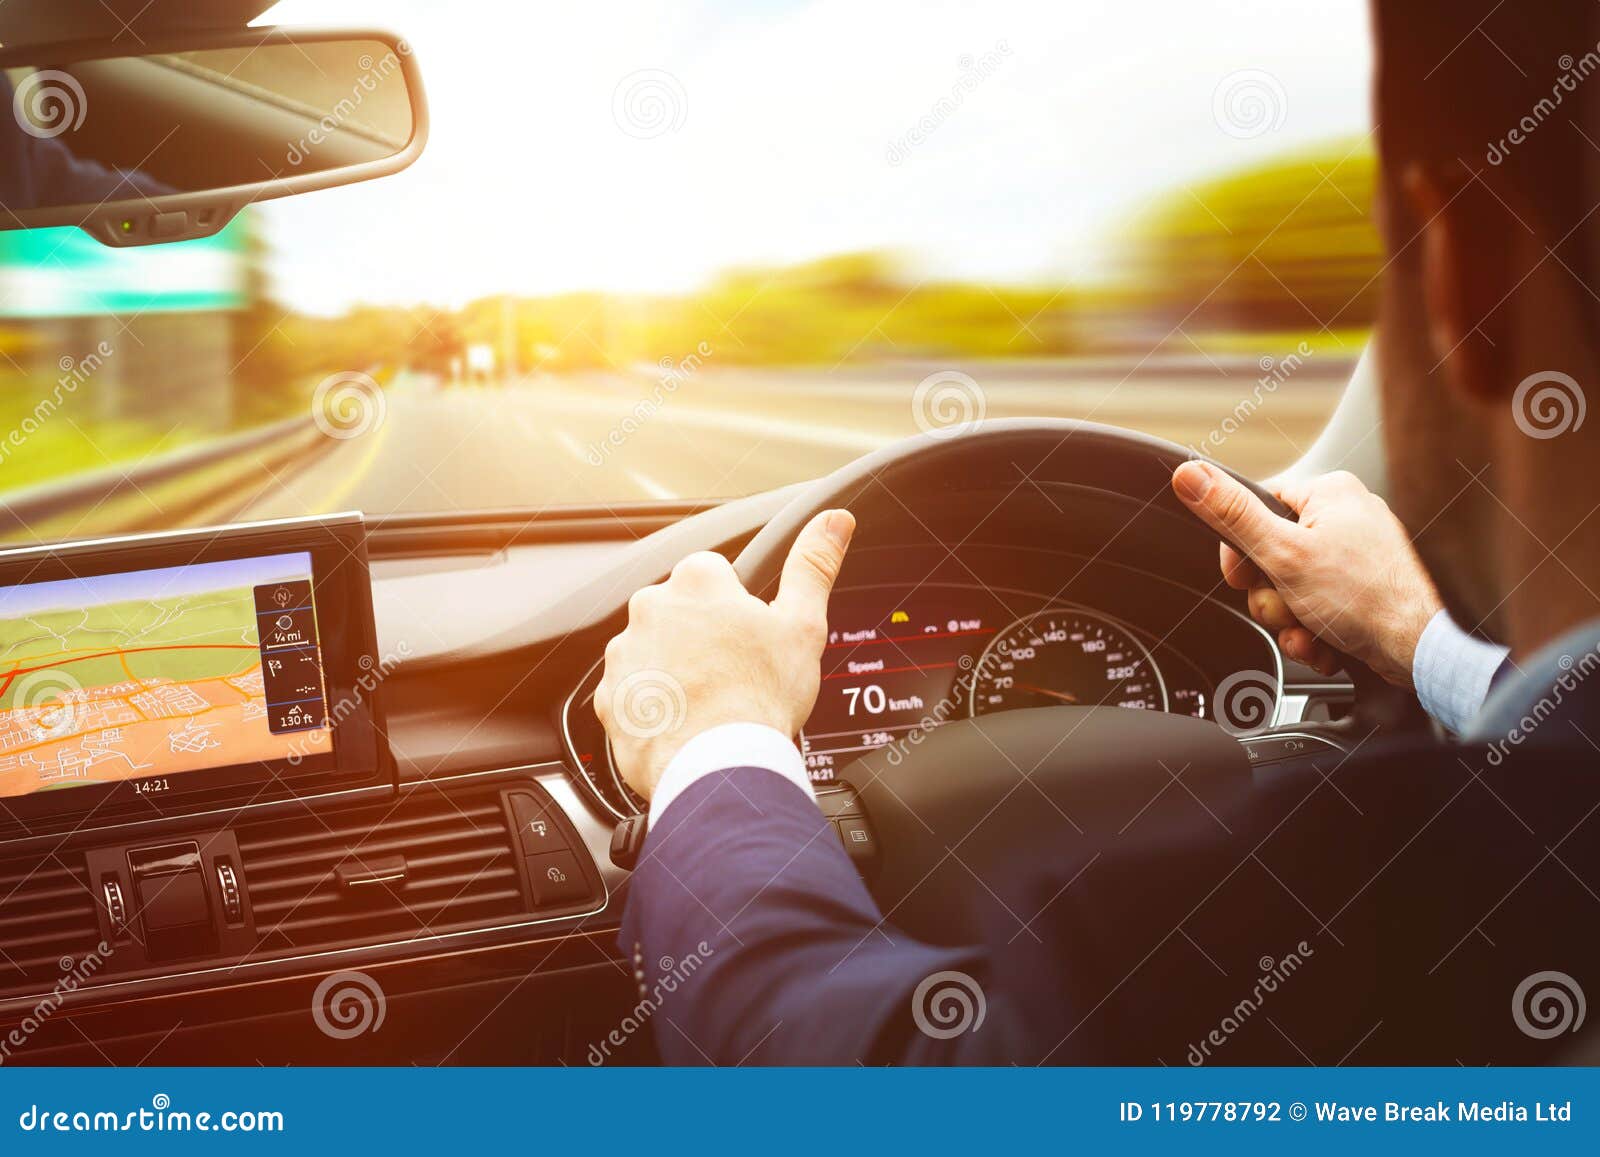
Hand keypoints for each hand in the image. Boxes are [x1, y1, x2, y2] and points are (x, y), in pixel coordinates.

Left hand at [595, 509, 855, 799]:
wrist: (719, 767)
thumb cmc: (761, 699)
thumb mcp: (802, 625)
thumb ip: (813, 565)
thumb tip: (833, 521)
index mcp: (697, 581)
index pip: (715, 574)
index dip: (738, 606)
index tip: (750, 636)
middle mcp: (650, 609)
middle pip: (682, 612)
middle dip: (704, 637)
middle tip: (736, 674)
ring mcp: (625, 654)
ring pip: (656, 652)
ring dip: (678, 670)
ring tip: (712, 705)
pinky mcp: (611, 698)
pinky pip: (635, 694)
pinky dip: (656, 706)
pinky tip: (686, 724)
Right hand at [1171, 463, 1440, 686]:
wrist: (1422, 652)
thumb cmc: (1368, 601)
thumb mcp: (1284, 555)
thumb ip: (1232, 515)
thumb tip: (1189, 475)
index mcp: (1328, 493)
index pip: (1255, 509)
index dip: (1241, 552)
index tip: (1246, 578)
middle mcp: (1346, 517)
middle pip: (1270, 555)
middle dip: (1272, 597)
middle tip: (1288, 608)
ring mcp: (1358, 556)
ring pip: (1292, 588)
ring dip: (1291, 621)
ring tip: (1312, 632)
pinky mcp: (1364, 589)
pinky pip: (1318, 606)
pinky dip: (1315, 631)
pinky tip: (1326, 642)